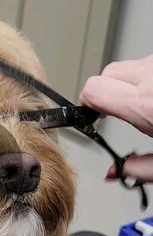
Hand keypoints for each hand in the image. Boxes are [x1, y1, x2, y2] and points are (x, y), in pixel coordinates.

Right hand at [80, 56, 152, 180]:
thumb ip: (141, 169)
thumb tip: (115, 172)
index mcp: (146, 105)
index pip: (92, 90)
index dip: (88, 103)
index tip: (94, 113)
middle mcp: (152, 76)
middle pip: (106, 74)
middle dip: (108, 91)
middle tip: (121, 111)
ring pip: (129, 66)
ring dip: (131, 83)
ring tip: (149, 103)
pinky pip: (147, 64)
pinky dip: (148, 78)